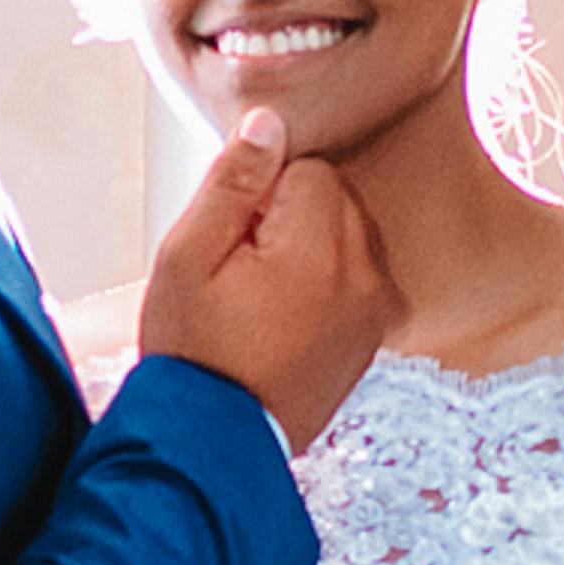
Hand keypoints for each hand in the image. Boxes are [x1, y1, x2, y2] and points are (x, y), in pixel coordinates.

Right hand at [137, 111, 390, 454]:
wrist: (213, 441)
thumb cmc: (192, 350)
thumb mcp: (188, 255)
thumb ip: (233, 182)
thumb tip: (269, 123)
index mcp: (320, 252)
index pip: (309, 168)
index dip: (261, 194)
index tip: (233, 240)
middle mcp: (364, 277)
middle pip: (336, 199)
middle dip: (290, 218)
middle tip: (242, 272)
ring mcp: (376, 311)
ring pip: (348, 235)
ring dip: (311, 249)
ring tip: (263, 300)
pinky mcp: (375, 336)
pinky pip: (357, 276)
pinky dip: (326, 284)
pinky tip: (285, 320)